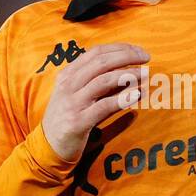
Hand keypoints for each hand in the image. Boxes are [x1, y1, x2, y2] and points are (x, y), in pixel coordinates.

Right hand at [41, 43, 148, 160]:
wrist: (48, 146)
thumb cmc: (67, 117)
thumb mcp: (76, 94)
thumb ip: (95, 81)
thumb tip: (126, 70)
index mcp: (67, 74)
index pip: (96, 53)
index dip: (119, 48)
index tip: (138, 50)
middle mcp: (68, 85)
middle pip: (101, 63)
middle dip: (127, 56)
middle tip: (146, 57)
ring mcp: (73, 103)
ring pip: (104, 81)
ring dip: (128, 75)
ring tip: (145, 74)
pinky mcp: (79, 121)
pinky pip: (104, 106)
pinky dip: (123, 98)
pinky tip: (137, 95)